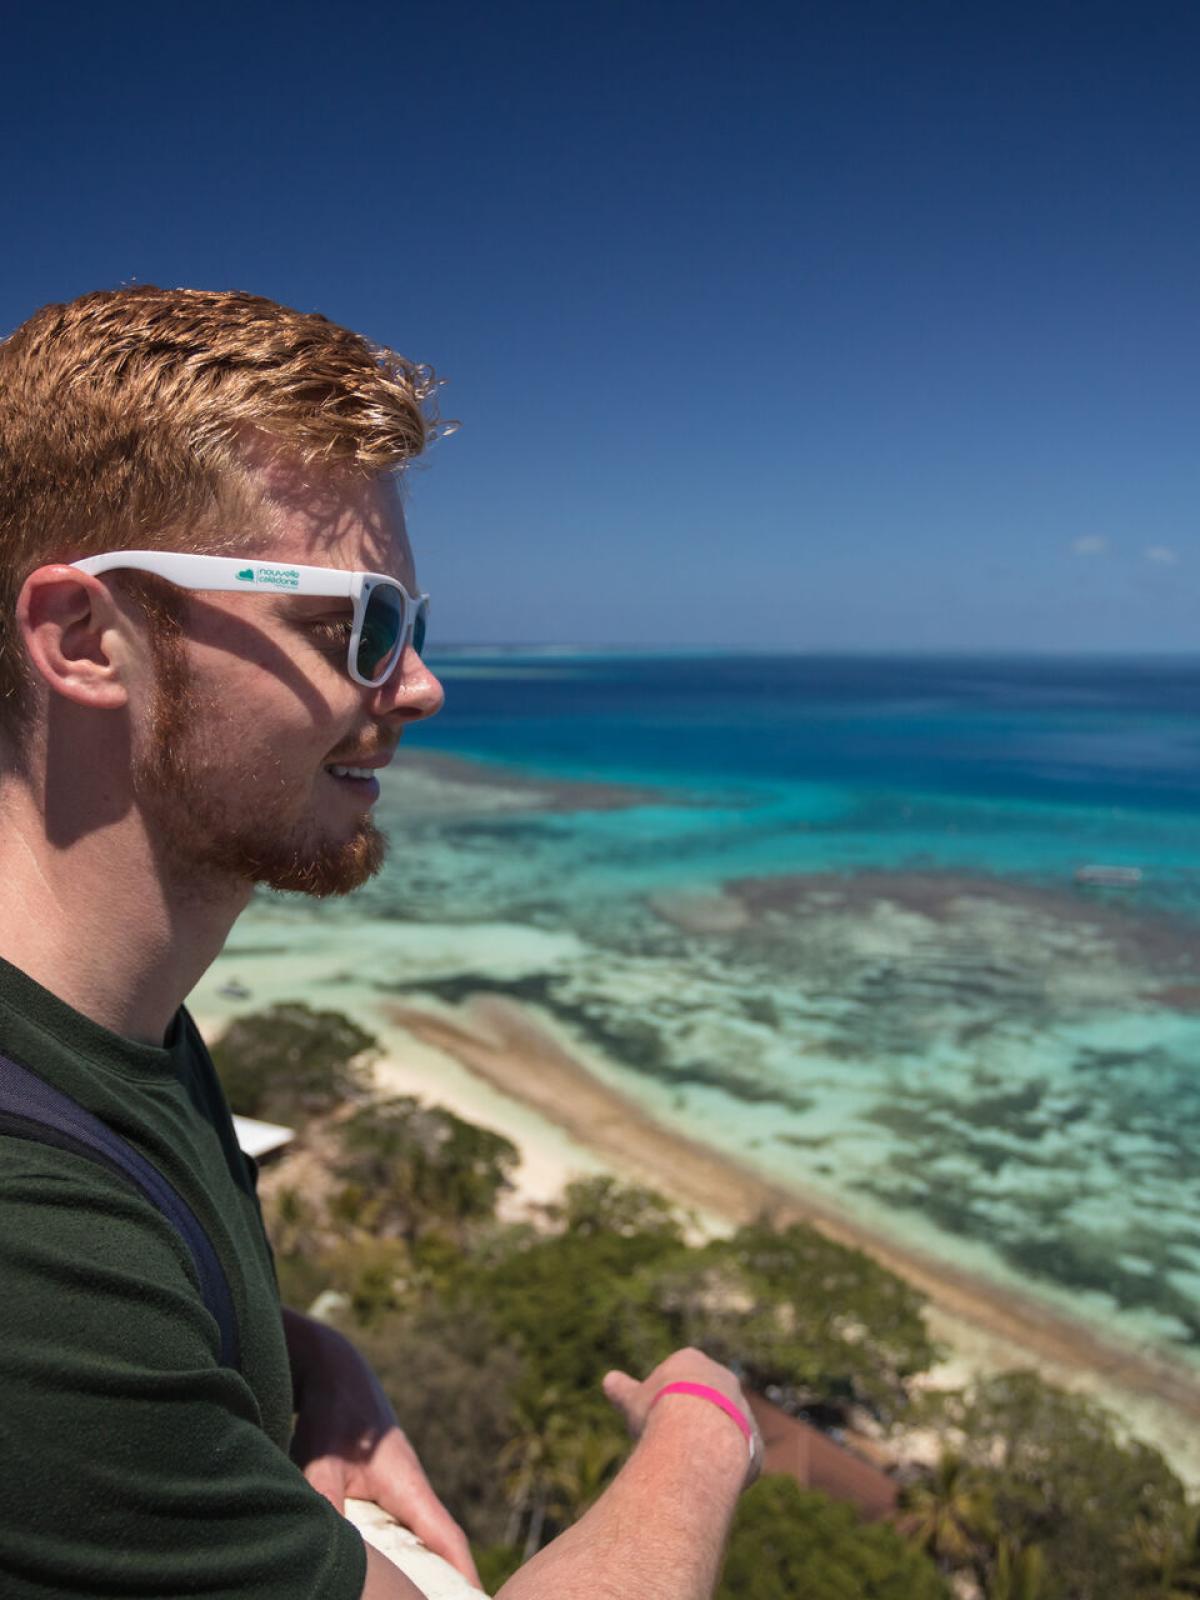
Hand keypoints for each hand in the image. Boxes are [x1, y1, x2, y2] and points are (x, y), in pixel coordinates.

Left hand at [284, 1310, 479, 1585]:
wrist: (332, 1371)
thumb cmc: (332, 1413)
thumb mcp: (323, 1461)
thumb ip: (327, 1501)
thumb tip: (326, 1550)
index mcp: (409, 1486)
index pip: (446, 1539)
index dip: (463, 1574)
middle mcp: (412, 1490)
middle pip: (440, 1545)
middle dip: (448, 1580)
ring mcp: (399, 1489)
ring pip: (419, 1537)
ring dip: (426, 1568)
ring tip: (421, 1593)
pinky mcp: (382, 1487)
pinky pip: (402, 1529)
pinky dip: (403, 1554)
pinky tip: (389, 1573)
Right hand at [602, 1347, 761, 1486]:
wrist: (698, 1436)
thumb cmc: (660, 1412)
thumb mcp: (634, 1400)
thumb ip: (624, 1390)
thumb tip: (609, 1379)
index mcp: (692, 1362)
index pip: (678, 1374)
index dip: (661, 1396)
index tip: (651, 1415)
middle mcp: (724, 1379)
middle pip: (704, 1400)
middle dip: (688, 1418)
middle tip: (667, 1442)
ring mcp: (744, 1410)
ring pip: (723, 1429)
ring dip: (706, 1446)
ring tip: (684, 1466)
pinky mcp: (755, 1444)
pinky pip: (737, 1457)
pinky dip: (722, 1468)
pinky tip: (705, 1480)